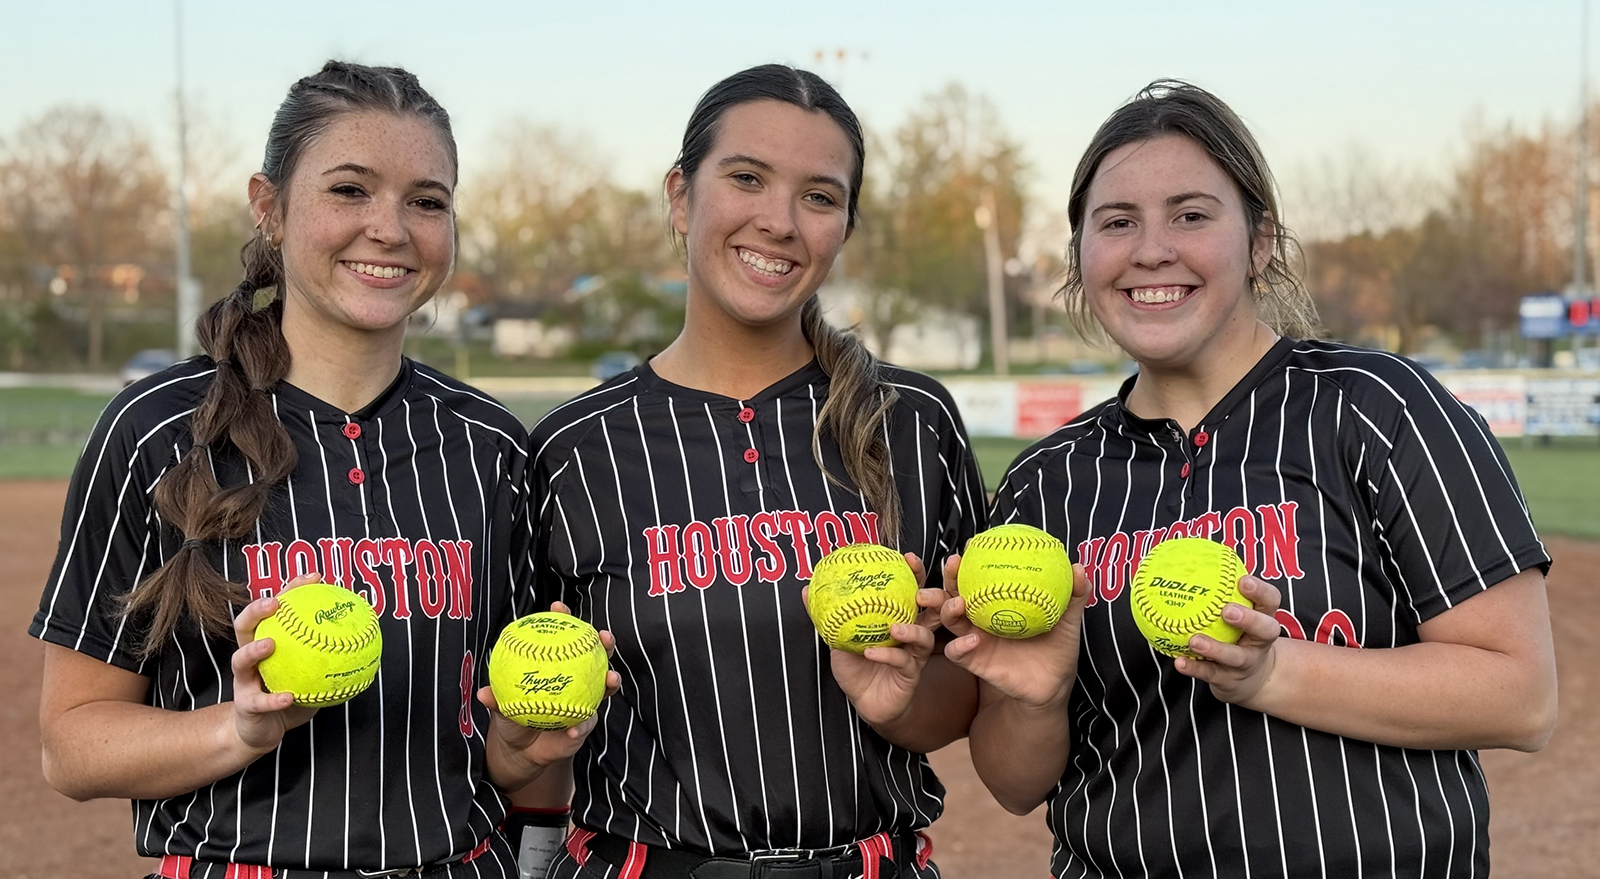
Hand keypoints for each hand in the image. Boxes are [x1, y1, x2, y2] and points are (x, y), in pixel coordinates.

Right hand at [230, 572, 322, 753]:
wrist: (263, 731)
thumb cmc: (290, 695)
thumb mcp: (312, 673)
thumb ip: (331, 655)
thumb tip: (366, 635)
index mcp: (265, 642)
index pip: (275, 610)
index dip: (291, 590)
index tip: (315, 577)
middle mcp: (250, 657)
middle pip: (245, 625)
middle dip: (257, 609)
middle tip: (276, 603)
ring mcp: (244, 681)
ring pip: (240, 660)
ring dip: (254, 650)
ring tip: (271, 644)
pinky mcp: (244, 705)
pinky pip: (259, 701)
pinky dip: (273, 699)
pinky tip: (288, 697)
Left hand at [482, 601, 620, 789]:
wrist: (522, 750)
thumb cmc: (513, 718)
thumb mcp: (503, 709)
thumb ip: (497, 701)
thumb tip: (483, 693)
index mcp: (556, 665)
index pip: (562, 636)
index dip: (563, 619)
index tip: (558, 607)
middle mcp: (576, 677)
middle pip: (596, 654)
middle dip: (603, 642)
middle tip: (603, 636)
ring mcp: (586, 699)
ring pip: (605, 685)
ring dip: (611, 680)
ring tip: (610, 678)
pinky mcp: (587, 722)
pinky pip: (587, 723)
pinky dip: (581, 726)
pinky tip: (574, 730)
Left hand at [815, 552, 944, 726]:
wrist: (864, 702)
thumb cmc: (856, 667)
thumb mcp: (838, 637)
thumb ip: (827, 616)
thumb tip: (806, 590)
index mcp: (900, 618)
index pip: (912, 590)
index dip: (914, 573)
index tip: (907, 557)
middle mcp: (912, 634)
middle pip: (932, 610)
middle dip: (931, 596)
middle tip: (918, 589)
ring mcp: (914, 655)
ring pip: (924, 637)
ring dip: (910, 630)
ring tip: (894, 627)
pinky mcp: (911, 675)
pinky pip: (903, 663)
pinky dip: (887, 656)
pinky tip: (872, 653)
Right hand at [942, 555, 1089, 709]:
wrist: (1054, 684)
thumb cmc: (1059, 647)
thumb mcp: (1068, 620)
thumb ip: (1073, 595)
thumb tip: (1078, 568)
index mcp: (999, 602)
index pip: (979, 576)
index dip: (972, 559)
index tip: (973, 542)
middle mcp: (982, 617)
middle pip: (957, 592)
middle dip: (950, 575)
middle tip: (954, 561)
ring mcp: (975, 639)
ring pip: (951, 620)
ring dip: (949, 608)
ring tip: (959, 602)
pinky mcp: (974, 661)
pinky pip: (958, 653)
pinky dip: (961, 646)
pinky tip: (974, 640)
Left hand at [1173, 575, 1282, 705]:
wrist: (1254, 679)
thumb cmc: (1240, 634)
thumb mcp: (1241, 612)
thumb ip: (1222, 590)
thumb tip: (1189, 556)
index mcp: (1263, 618)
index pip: (1271, 601)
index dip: (1260, 591)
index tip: (1242, 580)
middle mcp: (1260, 641)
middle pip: (1265, 630)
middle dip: (1248, 619)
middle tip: (1227, 610)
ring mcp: (1246, 663)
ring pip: (1235, 656)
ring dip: (1215, 648)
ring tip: (1194, 639)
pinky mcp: (1230, 680)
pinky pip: (1211, 674)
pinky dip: (1195, 667)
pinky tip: (1179, 661)